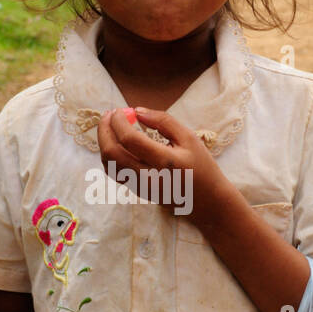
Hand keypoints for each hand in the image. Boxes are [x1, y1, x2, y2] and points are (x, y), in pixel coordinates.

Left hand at [96, 106, 226, 220]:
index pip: (130, 140)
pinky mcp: (137, 191)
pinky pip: (115, 172)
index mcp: (164, 162)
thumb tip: (137, 111)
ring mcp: (141, 187)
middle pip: (112, 154)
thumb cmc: (201, 166)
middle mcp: (149, 177)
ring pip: (109, 165)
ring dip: (104, 142)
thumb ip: (163, 121)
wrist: (208, 201)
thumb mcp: (189, 138)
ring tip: (111, 125)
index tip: (119, 110)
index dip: (119, 122)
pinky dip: (110, 154)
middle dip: (104, 130)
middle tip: (109, 115)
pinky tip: (117, 141)